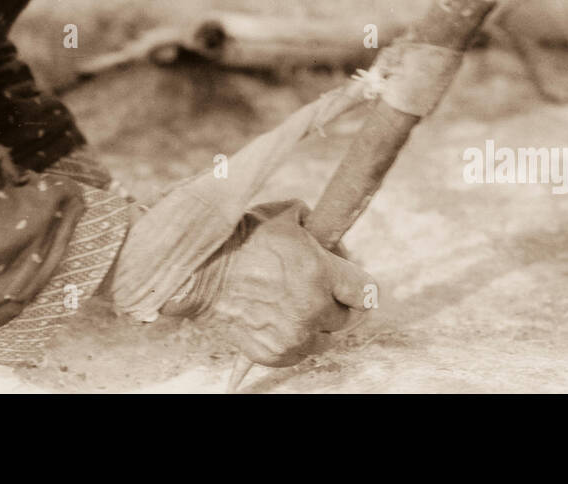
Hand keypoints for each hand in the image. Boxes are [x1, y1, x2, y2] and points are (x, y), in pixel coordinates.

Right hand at [170, 200, 374, 367]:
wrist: (201, 268)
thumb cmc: (244, 236)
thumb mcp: (287, 214)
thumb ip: (319, 227)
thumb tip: (336, 244)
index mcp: (320, 272)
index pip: (367, 292)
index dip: (360, 285)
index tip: (351, 282)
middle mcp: (311, 309)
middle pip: (347, 318)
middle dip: (336, 302)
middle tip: (317, 288)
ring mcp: (292, 336)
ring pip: (325, 338)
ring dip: (316, 323)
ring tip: (295, 302)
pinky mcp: (274, 353)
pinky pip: (298, 352)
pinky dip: (293, 338)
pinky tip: (278, 316)